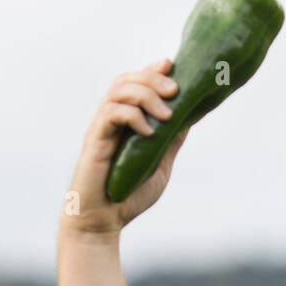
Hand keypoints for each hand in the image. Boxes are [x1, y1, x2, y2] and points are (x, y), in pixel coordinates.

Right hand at [59, 57, 188, 235]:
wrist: (103, 221)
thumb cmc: (129, 195)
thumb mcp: (160, 163)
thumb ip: (170, 140)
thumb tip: (189, 116)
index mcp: (126, 121)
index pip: (136, 83)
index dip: (152, 69)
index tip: (172, 64)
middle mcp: (112, 119)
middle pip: (127, 79)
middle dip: (153, 78)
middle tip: (175, 90)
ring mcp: (102, 127)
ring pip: (118, 90)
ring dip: (145, 95)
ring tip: (166, 114)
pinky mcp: (95, 140)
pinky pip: (111, 113)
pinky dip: (133, 116)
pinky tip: (149, 132)